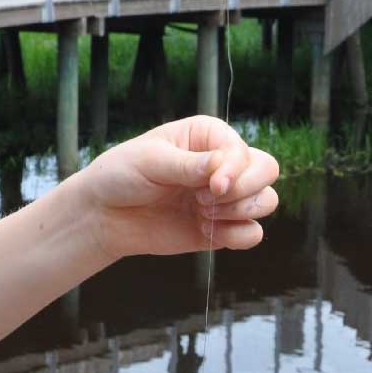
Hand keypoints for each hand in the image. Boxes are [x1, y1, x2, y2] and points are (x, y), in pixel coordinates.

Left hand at [72, 115, 280, 260]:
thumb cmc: (121, 176)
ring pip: (267, 201)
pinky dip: (238, 236)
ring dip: (241, 211)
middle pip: (267, 171)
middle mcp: (223, 164)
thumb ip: (188, 165)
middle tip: (205, 200)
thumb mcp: (150, 161)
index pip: (244, 150)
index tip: (213, 187)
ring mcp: (224, 197)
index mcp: (209, 136)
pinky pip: (252, 234)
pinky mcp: (220, 228)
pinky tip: (207, 230)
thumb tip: (222, 166)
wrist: (104, 215)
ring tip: (202, 213)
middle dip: (244, 190)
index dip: (236, 170)